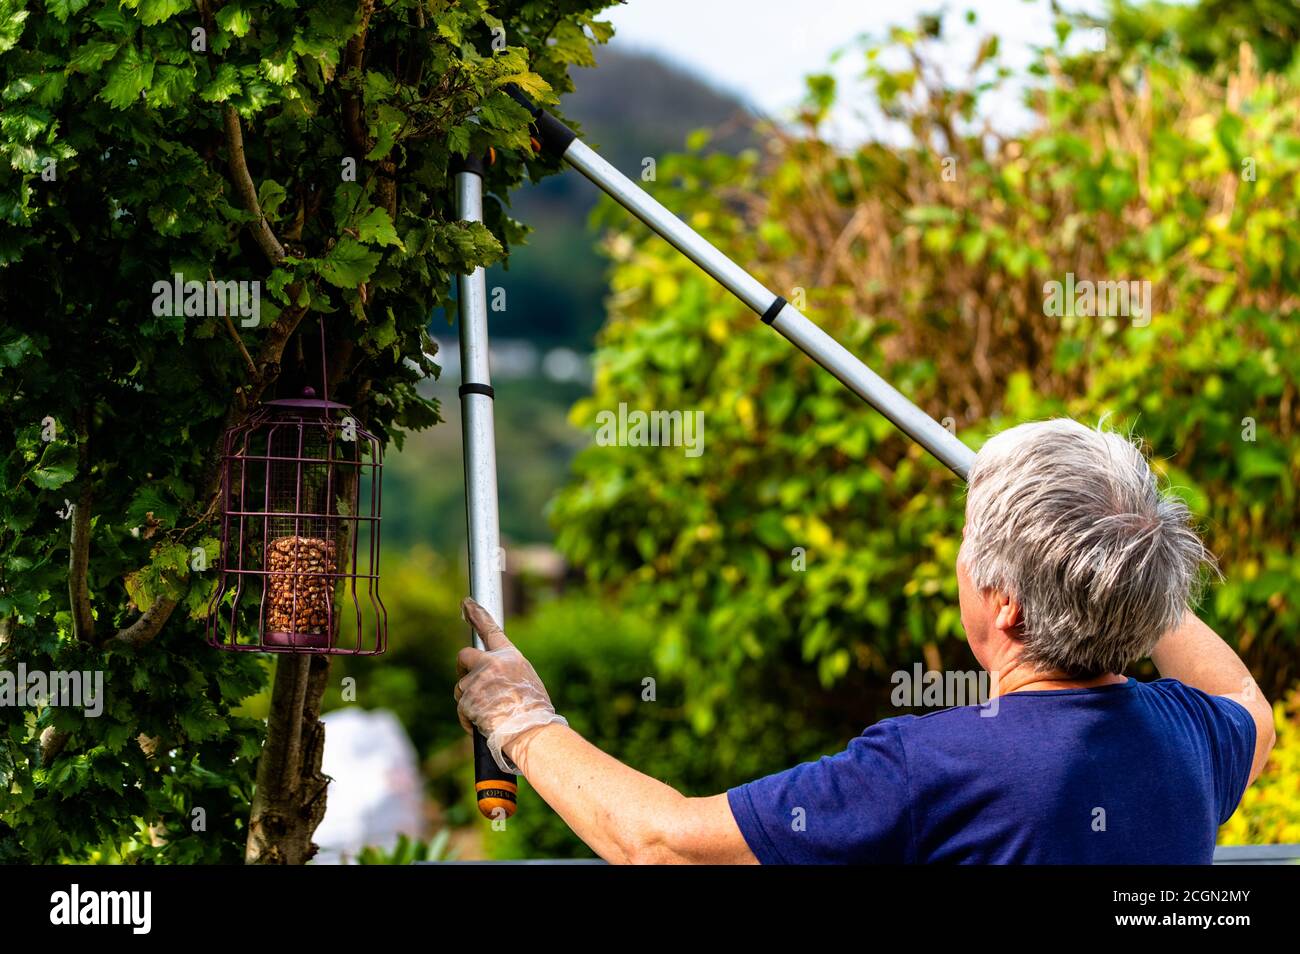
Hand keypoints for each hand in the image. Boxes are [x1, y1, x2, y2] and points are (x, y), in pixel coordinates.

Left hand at [455, 597, 566, 774]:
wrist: (531, 731)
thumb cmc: (534, 712)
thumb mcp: (527, 682)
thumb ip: (507, 673)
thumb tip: (491, 678)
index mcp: (510, 657)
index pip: (491, 630)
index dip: (477, 614)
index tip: (466, 604)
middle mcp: (492, 664)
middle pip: (465, 656)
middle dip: (463, 668)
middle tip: (470, 683)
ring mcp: (478, 681)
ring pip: (461, 687)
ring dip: (469, 700)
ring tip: (489, 713)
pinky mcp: (468, 700)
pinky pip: (461, 709)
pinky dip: (468, 720)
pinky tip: (483, 725)